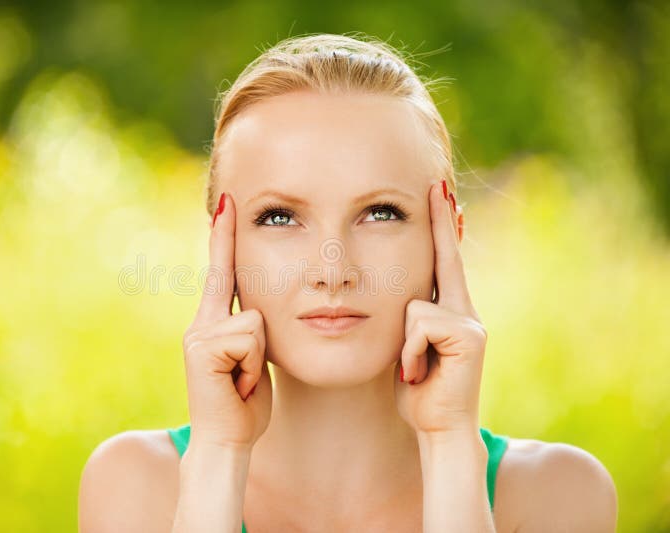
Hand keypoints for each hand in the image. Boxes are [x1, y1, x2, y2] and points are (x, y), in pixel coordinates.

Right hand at [182, 192, 272, 449]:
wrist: (225, 440)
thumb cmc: (243, 403)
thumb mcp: (251, 360)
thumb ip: (249, 331)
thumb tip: (256, 314)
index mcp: (214, 323)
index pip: (223, 272)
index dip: (224, 237)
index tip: (228, 202)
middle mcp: (200, 323)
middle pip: (242, 291)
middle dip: (248, 317)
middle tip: (236, 307)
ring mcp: (198, 334)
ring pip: (255, 320)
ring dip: (259, 357)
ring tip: (244, 380)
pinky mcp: (202, 347)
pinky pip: (249, 337)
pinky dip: (253, 366)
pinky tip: (239, 384)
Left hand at [394, 180, 487, 434]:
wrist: (439, 426)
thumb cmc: (419, 390)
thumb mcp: (409, 349)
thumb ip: (412, 321)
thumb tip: (405, 297)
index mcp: (449, 312)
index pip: (442, 260)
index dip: (441, 227)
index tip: (438, 191)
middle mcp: (465, 310)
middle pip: (447, 258)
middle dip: (442, 220)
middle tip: (437, 182)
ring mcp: (470, 322)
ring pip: (415, 305)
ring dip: (405, 345)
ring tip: (414, 369)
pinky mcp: (469, 336)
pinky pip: (419, 324)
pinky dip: (410, 353)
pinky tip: (418, 373)